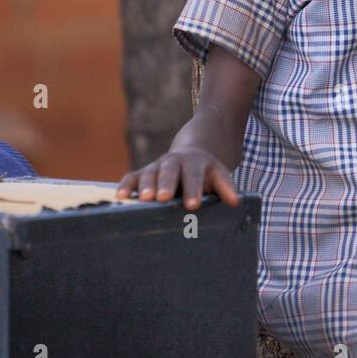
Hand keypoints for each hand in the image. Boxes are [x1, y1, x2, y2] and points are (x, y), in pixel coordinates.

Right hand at [117, 148, 240, 210]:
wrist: (193, 152)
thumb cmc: (207, 172)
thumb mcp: (219, 175)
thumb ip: (226, 187)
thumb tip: (236, 202)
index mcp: (195, 163)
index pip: (194, 176)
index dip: (193, 190)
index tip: (192, 205)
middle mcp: (174, 163)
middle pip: (169, 172)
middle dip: (165, 185)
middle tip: (163, 198)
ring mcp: (157, 167)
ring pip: (149, 174)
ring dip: (145, 186)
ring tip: (144, 199)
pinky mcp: (143, 173)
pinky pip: (132, 177)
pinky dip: (126, 185)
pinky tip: (120, 196)